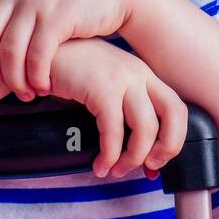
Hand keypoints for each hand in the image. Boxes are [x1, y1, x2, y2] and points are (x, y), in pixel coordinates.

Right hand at [47, 37, 187, 181]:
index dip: (173, 140)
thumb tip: (132, 152)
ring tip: (115, 169)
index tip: (155, 162)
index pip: (176, 108)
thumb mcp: (105, 86)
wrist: (43, 50)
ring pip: (145, 128)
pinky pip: (113, 131)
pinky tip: (100, 164)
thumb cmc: (71, 71)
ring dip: (133, 158)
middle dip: (167, 148)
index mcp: (143, 74)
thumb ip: (121, 111)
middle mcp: (139, 74)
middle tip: (148, 167)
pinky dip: (109, 154)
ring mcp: (122, 79)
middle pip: (174, 114)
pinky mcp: (101, 88)